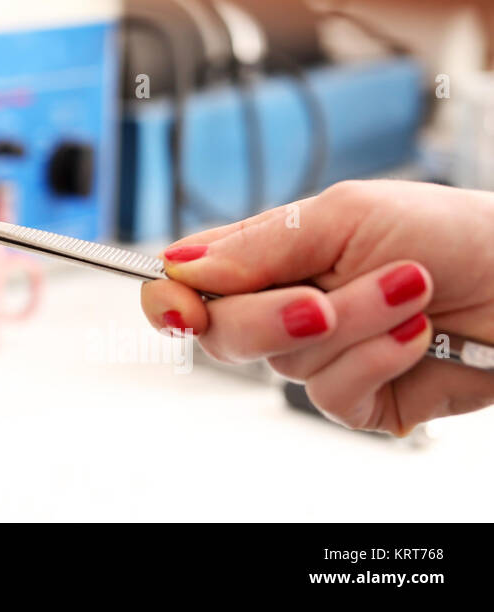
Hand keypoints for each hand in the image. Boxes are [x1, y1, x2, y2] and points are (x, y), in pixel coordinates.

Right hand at [141, 180, 493, 434]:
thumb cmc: (444, 232)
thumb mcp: (342, 216)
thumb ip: (258, 246)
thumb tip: (183, 268)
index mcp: (264, 259)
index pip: (187, 286)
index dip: (171, 301)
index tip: (182, 308)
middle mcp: (281, 308)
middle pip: (221, 333)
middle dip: (271, 317)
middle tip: (322, 298)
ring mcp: (318, 355)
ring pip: (285, 362)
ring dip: (354, 324)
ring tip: (409, 291)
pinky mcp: (357, 398)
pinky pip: (331, 393)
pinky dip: (378, 358)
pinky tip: (416, 334)